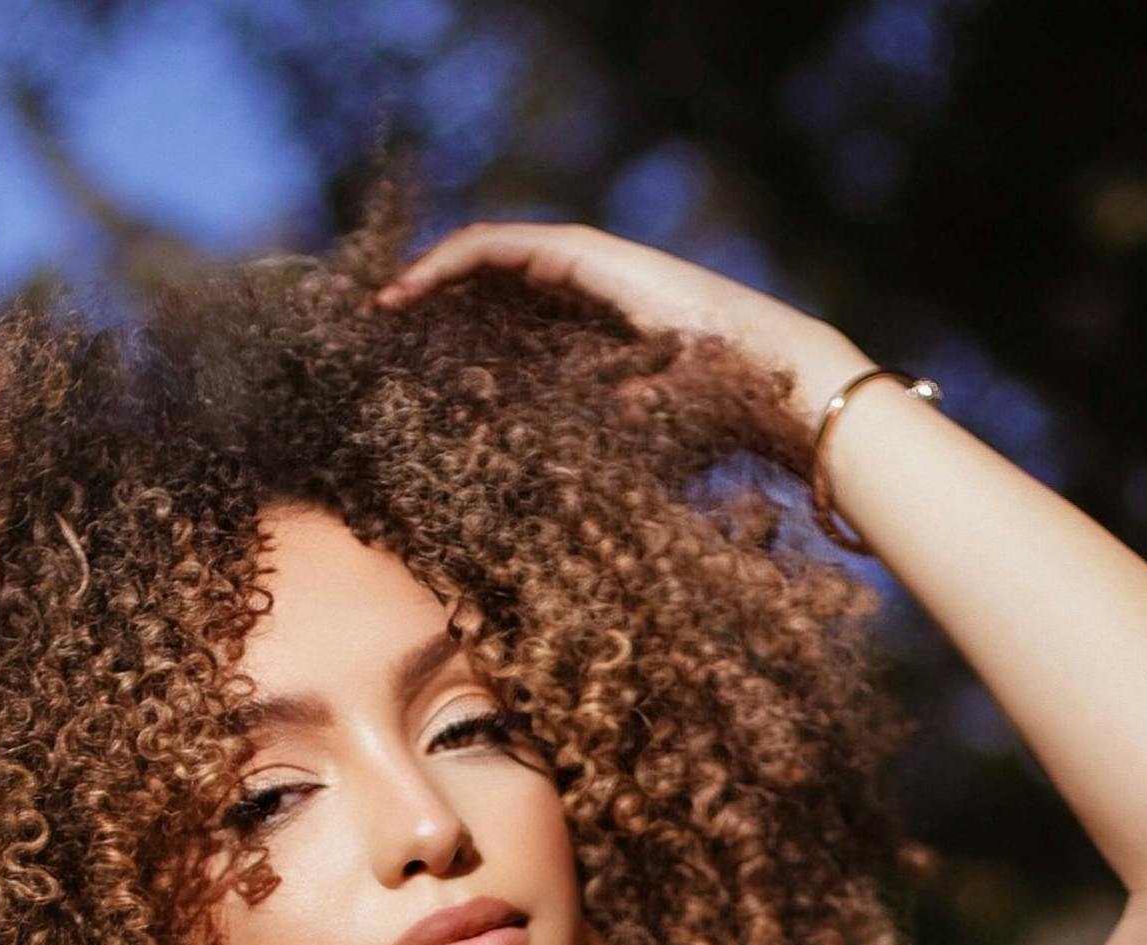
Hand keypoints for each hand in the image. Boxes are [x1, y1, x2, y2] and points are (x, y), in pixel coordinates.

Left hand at [378, 223, 869, 444]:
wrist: (768, 390)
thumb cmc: (710, 434)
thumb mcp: (617, 446)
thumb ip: (570, 452)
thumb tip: (509, 495)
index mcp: (586, 335)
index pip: (506, 321)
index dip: (453, 334)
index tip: (404, 370)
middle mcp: (582, 293)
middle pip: (489, 284)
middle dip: (430, 303)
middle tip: (378, 332)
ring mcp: (584, 266)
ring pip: (486, 257)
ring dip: (428, 277)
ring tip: (382, 307)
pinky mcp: (585, 255)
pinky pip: (499, 246)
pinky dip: (450, 261)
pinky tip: (410, 289)